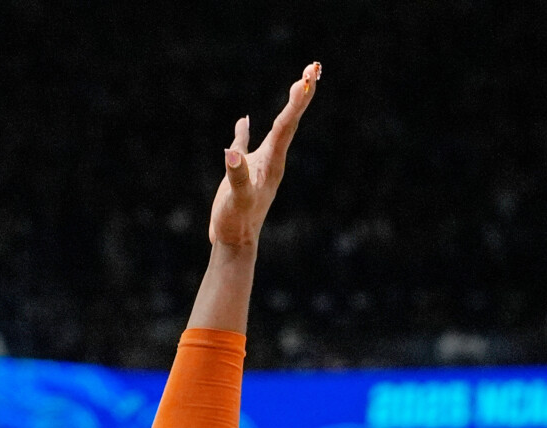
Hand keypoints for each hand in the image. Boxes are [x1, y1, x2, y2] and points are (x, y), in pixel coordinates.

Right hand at [208, 62, 320, 248]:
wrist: (234, 243)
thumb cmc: (237, 222)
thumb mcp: (237, 199)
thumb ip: (236, 175)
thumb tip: (231, 152)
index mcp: (272, 162)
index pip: (287, 125)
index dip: (296, 101)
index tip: (306, 77)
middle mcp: (272, 159)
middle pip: (291, 120)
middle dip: (302, 93)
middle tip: (314, 66)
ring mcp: (259, 164)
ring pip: (278, 126)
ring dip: (289, 104)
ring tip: (300, 80)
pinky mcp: (242, 171)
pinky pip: (246, 143)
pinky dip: (244, 130)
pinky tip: (244, 119)